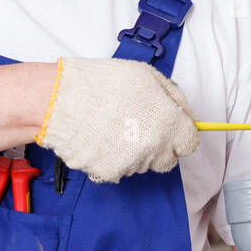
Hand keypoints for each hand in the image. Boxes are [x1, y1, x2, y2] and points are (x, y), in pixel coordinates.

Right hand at [35, 57, 200, 182]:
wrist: (60, 100)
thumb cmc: (102, 84)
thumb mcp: (149, 76)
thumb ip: (175, 99)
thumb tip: (187, 116)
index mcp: (169, 124)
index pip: (190, 144)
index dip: (181, 134)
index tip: (172, 128)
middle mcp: (154, 148)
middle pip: (169, 159)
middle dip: (160, 145)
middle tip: (139, 126)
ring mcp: (132, 164)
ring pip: (144, 165)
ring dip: (136, 151)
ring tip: (114, 127)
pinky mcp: (110, 174)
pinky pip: (120, 170)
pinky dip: (114, 158)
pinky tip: (102, 138)